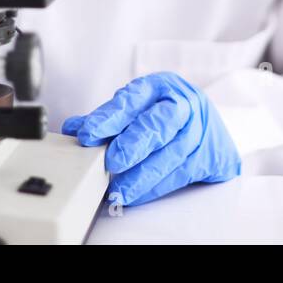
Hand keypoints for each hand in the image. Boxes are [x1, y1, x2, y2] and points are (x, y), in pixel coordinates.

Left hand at [62, 72, 240, 205]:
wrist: (210, 126)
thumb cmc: (165, 114)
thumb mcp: (138, 107)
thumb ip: (108, 119)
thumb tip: (73, 128)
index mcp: (159, 86)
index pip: (132, 100)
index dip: (109, 117)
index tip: (87, 134)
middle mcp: (183, 103)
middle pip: (160, 123)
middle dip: (134, 143)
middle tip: (112, 162)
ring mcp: (199, 129)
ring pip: (172, 152)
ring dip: (143, 174)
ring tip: (119, 190)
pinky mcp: (208, 155)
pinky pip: (182, 173)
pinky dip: (156, 187)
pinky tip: (137, 195)